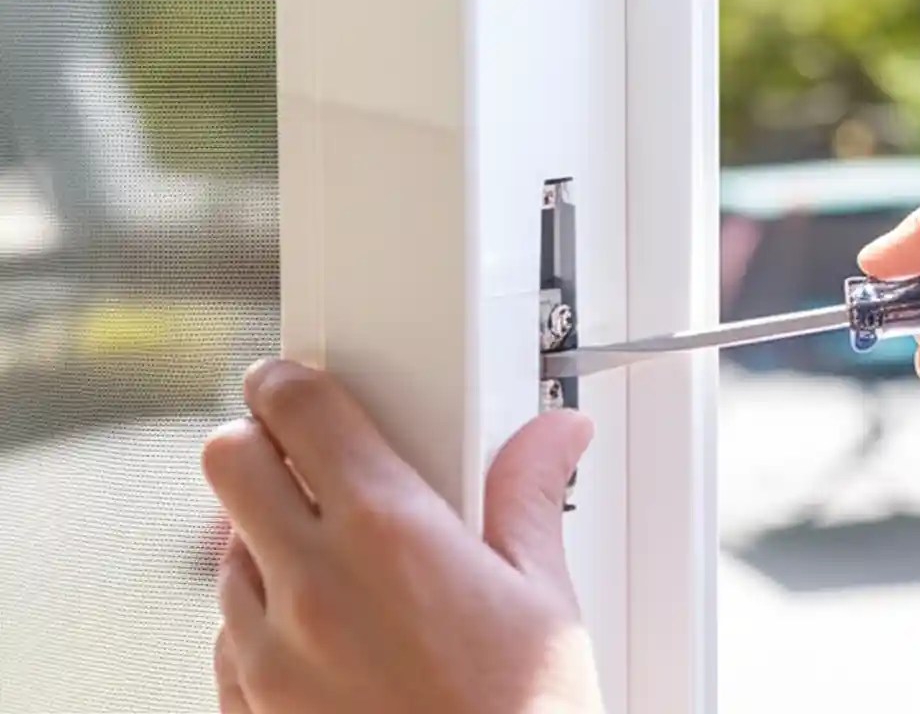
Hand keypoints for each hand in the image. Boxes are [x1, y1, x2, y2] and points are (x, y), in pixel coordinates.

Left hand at [204, 360, 603, 713]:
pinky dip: (258, 618)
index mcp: (389, 533)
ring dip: (263, 539)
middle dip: (260, 446)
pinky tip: (322, 634)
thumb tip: (556, 438)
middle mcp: (312, 584)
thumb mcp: (544, 599)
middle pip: (227, 459)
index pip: (297, 407)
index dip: (292, 380)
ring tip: (333, 563)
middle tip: (306, 461)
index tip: (302, 384)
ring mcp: (270, 653)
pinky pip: (225, 634)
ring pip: (220, 550)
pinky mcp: (252, 709)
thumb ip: (532, 497)